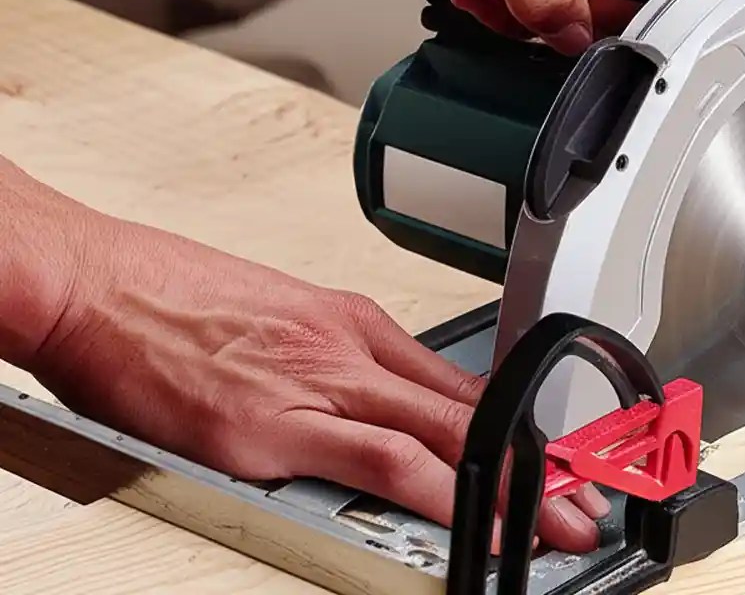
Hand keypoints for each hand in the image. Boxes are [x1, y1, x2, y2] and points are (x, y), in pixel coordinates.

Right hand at [27, 210, 609, 551]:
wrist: (96, 284)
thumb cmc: (170, 298)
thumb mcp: (281, 315)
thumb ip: (337, 359)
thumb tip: (374, 398)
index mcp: (353, 324)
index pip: (459, 383)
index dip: (516, 426)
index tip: (554, 456)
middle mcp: (350, 353)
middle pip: (468, 412)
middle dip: (536, 463)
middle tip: (587, 497)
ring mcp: (316, 390)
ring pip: (442, 438)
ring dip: (508, 486)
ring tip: (555, 523)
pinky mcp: (272, 432)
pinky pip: (378, 465)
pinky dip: (435, 490)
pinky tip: (470, 518)